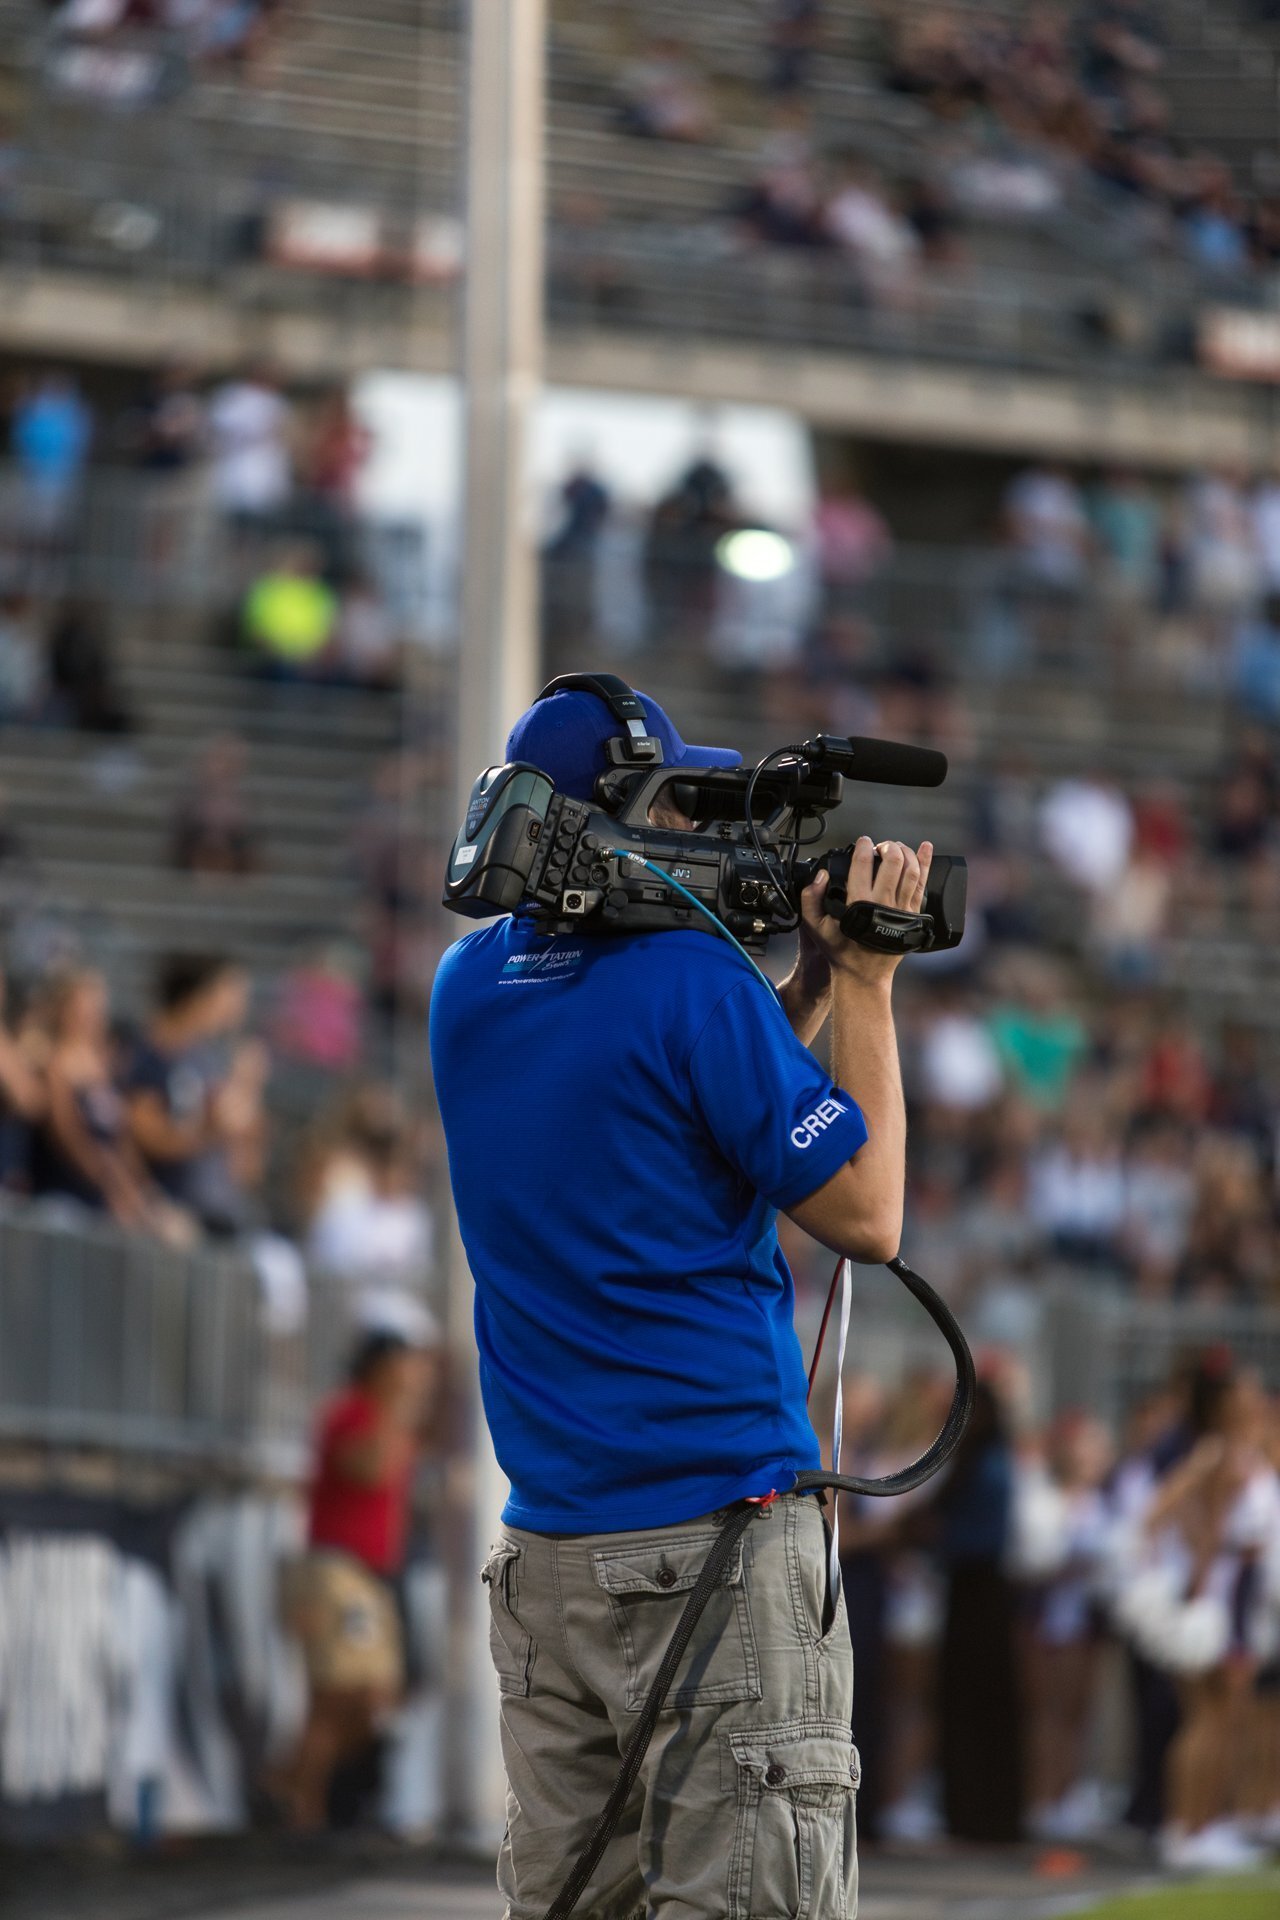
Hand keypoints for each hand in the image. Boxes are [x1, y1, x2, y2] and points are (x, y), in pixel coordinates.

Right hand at [800, 837, 932, 986]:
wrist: (864, 974)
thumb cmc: (840, 950)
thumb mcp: (815, 926)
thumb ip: (810, 898)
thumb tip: (821, 875)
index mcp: (859, 903)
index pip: (864, 863)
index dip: (864, 847)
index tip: (863, 842)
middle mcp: (883, 903)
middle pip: (893, 861)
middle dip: (887, 847)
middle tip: (880, 848)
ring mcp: (902, 909)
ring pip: (910, 869)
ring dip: (904, 852)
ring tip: (895, 849)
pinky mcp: (914, 914)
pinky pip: (923, 884)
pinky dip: (926, 863)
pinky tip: (926, 848)